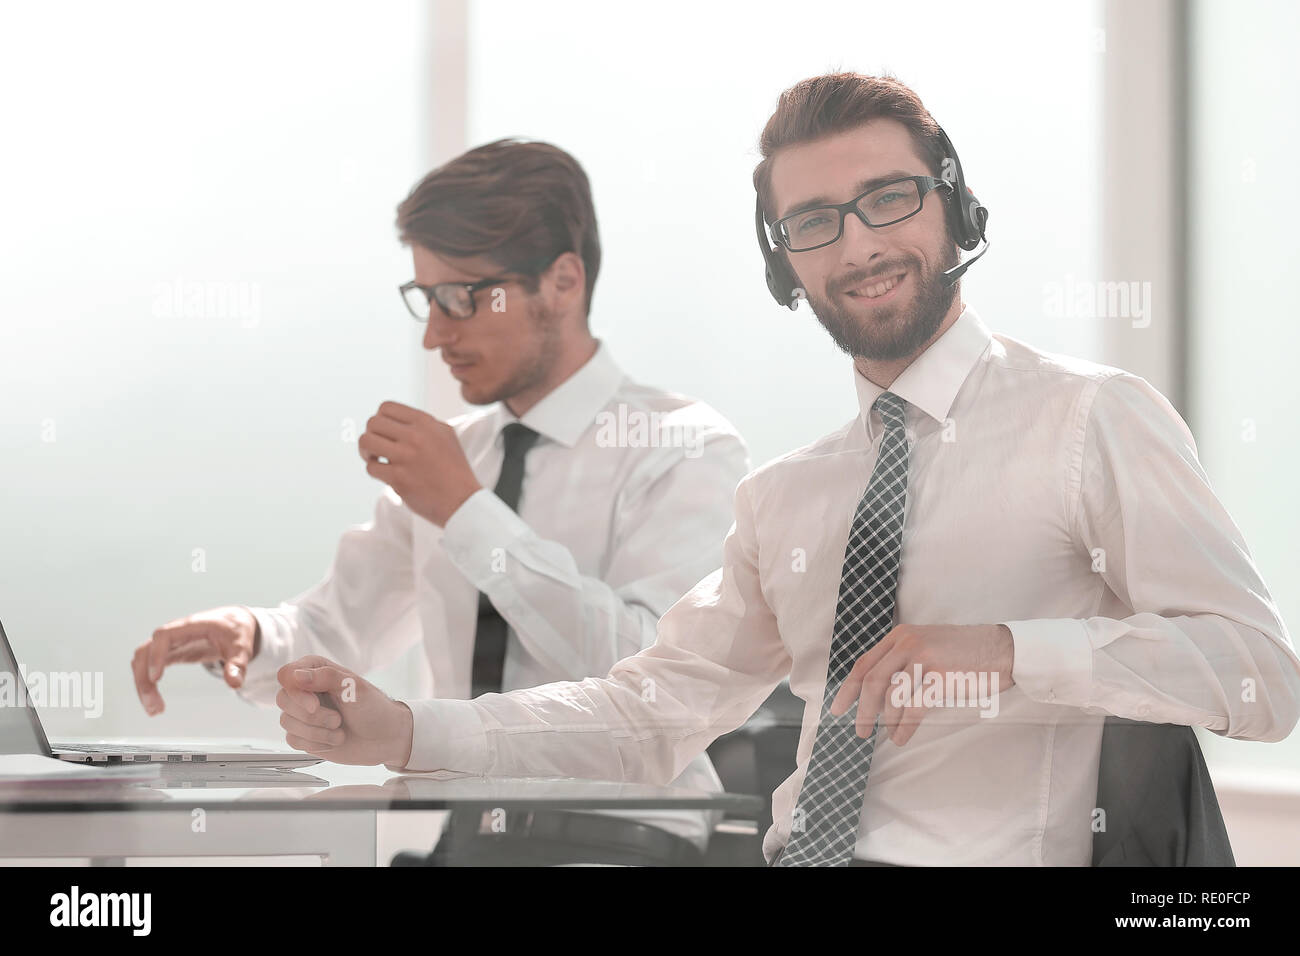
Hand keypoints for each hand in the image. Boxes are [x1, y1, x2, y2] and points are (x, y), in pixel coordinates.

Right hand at [132, 605, 259, 714]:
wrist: (233, 623)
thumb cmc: (235, 630)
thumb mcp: (241, 647)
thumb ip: (238, 665)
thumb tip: (235, 684)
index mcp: (191, 626)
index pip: (164, 636)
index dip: (156, 655)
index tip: (155, 677)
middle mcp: (175, 634)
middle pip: (146, 651)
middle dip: (144, 678)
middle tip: (153, 704)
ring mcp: (170, 644)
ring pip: (143, 661)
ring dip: (143, 684)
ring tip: (154, 710)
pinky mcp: (169, 654)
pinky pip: (149, 668)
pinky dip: (148, 684)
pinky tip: (156, 704)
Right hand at [276, 655, 413, 766]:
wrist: (384, 738)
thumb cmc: (374, 708)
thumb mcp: (354, 687)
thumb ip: (326, 677)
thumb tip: (296, 675)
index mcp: (317, 670)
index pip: (286, 674)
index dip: (296, 692)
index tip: (315, 704)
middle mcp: (307, 690)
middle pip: (283, 699)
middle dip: (312, 716)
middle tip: (337, 719)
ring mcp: (304, 713)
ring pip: (287, 722)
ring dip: (317, 732)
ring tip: (339, 730)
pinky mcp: (304, 734)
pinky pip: (293, 740)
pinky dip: (315, 743)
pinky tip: (333, 740)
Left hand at [358, 401, 481, 525]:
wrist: (463, 501)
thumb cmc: (453, 469)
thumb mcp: (446, 436)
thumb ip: (423, 424)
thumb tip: (394, 419)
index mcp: (426, 423)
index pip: (386, 407)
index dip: (380, 419)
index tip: (385, 433)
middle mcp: (416, 436)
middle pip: (372, 423)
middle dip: (371, 435)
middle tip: (377, 448)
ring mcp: (406, 457)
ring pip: (366, 442)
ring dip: (366, 451)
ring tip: (375, 459)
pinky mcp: (399, 478)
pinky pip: (371, 467)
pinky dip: (375, 471)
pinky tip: (386, 475)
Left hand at [829, 624, 1014, 746]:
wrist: (1003, 649)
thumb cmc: (965, 653)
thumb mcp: (927, 645)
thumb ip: (901, 661)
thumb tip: (877, 695)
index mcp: (900, 636)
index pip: (864, 664)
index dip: (847, 689)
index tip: (838, 709)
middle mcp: (908, 644)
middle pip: (871, 681)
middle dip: (862, 710)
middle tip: (860, 730)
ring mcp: (924, 660)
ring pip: (891, 697)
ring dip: (886, 721)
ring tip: (888, 734)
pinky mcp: (941, 679)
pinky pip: (913, 708)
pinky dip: (903, 727)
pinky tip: (900, 737)